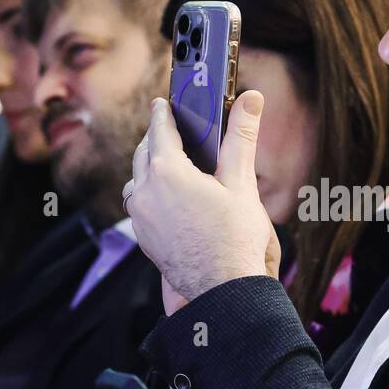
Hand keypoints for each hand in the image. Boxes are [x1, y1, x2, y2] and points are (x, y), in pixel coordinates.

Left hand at [124, 92, 281, 304]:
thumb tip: (251, 99)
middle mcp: (146, 192)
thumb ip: (241, 136)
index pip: (160, 129)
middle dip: (156, 138)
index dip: (163, 112)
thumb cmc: (236, 237)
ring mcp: (141, 217)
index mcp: (167, 171)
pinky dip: (150, 193)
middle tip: (170, 129)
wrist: (224, 289)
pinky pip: (140, 205)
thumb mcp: (241, 182)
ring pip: (138, 180)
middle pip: (145, 152)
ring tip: (170, 165)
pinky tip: (170, 199)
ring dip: (149, 167)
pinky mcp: (144, 237)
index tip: (163, 103)